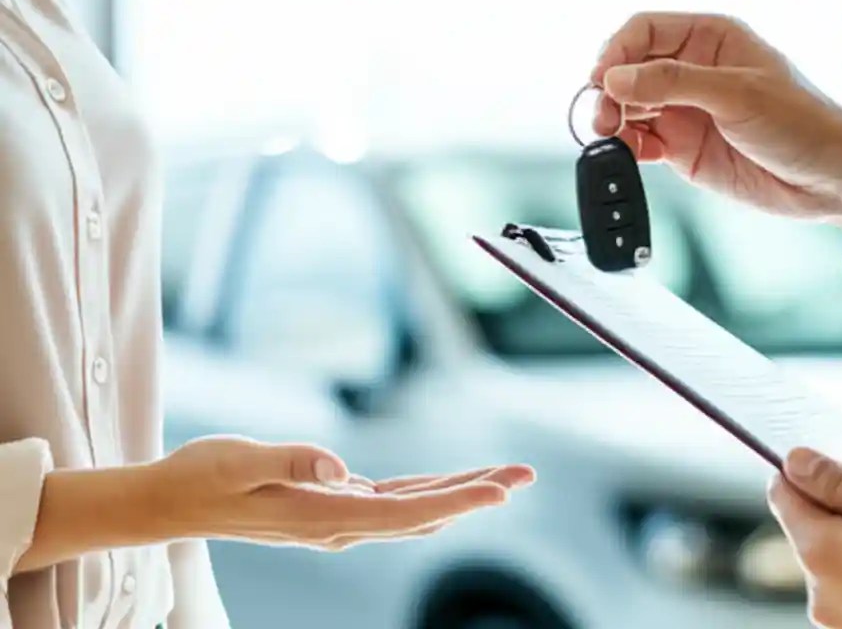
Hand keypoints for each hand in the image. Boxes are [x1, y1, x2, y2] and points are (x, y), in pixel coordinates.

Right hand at [149, 436, 534, 549]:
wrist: (173, 502)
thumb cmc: (204, 476)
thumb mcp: (241, 459)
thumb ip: (291, 461)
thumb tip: (340, 470)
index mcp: (327, 515)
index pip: (410, 511)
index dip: (460, 500)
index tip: (500, 491)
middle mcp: (341, 525)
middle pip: (426, 512)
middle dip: (478, 494)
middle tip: (525, 475)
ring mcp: (339, 519)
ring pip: (417, 508)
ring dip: (461, 492)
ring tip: (503, 477)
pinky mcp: (333, 507)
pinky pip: (395, 501)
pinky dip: (430, 491)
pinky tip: (450, 484)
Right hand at [591, 12, 841, 235]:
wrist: (829, 179)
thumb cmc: (803, 123)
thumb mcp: (737, 94)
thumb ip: (674, 83)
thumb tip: (616, 78)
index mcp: (710, 38)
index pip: (645, 31)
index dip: (618, 51)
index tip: (603, 77)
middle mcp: (693, 71)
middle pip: (630, 70)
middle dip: (610, 89)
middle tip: (603, 115)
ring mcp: (686, 111)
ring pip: (629, 107)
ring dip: (612, 119)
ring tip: (609, 136)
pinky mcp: (684, 149)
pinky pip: (640, 142)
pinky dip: (626, 147)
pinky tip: (626, 153)